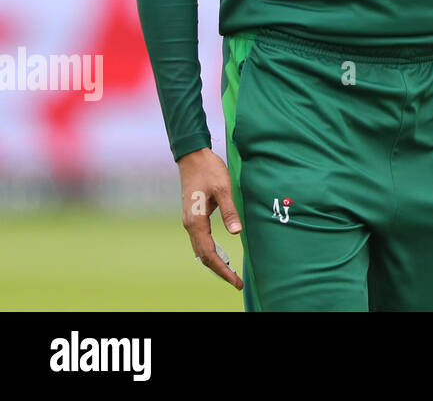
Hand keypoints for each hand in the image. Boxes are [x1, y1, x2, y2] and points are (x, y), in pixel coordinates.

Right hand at [178, 147, 242, 289]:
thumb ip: (229, 211)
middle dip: (220, 270)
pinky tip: (220, 256)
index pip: (209, 254)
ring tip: (230, 274)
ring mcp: (190, 221)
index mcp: (196, 221)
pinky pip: (201, 241)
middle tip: (236, 283)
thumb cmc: (209, 170)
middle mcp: (190, 225)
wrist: (193, 157)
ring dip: (215, 262)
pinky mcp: (193, 216)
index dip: (223, 269)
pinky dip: (210, 252)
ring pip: (201, 250)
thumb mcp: (223, 189)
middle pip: (203, 256)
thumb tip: (236, 233)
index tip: (235, 281)